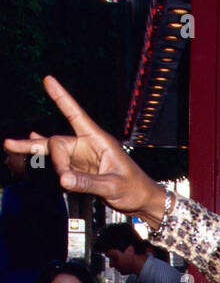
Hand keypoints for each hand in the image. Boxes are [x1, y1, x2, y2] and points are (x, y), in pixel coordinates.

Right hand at [4, 76, 166, 223]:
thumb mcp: (113, 186)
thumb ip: (87, 183)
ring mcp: (83, 158)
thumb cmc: (134, 188)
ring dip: (34, 150)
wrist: (142, 201)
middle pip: (59, 142)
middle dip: (54, 158)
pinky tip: (29, 149)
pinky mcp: (81, 170)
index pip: (76, 115)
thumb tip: (63, 179)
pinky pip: (59, 164)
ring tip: (9, 145)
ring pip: (54, 151)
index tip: (48, 80)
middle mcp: (88, 146)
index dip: (62, 98)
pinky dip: (45, 160)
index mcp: (99, 141)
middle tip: (61, 177)